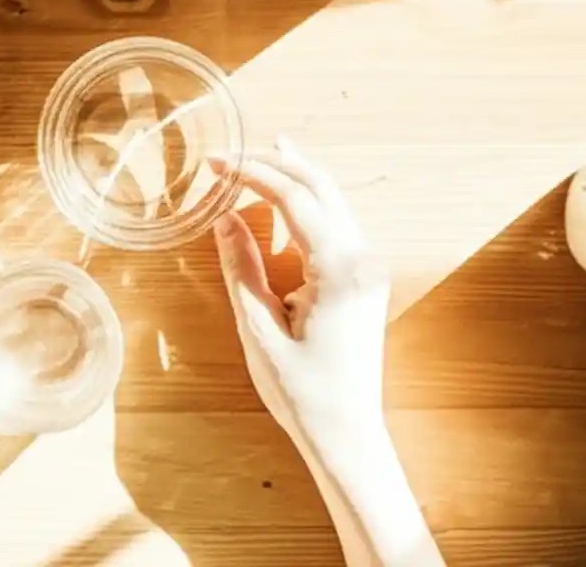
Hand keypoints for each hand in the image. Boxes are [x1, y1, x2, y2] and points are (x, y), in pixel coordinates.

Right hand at [213, 138, 389, 445]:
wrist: (347, 433)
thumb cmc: (302, 391)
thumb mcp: (259, 329)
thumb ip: (242, 268)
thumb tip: (224, 218)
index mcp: (339, 270)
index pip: (294, 199)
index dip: (252, 174)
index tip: (216, 162)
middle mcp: (363, 259)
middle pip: (321, 188)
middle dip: (276, 164)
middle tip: (233, 152)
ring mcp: (369, 268)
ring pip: (333, 201)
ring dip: (296, 176)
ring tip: (264, 152)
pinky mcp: (364, 279)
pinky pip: (337, 223)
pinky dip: (310, 201)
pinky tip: (292, 191)